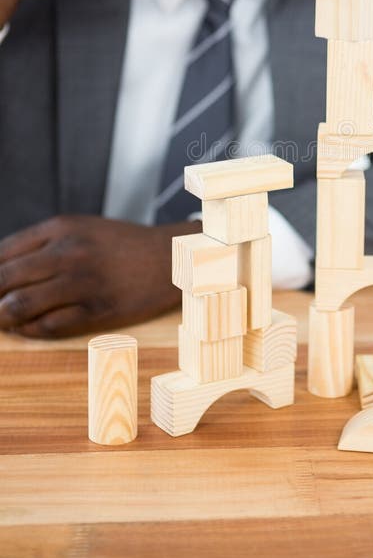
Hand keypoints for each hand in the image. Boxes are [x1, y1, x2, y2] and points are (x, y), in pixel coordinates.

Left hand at [0, 215, 199, 338]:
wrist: (170, 257)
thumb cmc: (122, 245)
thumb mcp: (82, 229)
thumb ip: (44, 244)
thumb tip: (3, 270)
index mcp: (61, 228)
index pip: (3, 253)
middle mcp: (68, 252)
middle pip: (5, 280)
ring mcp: (83, 282)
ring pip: (20, 305)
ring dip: (3, 317)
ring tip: (3, 320)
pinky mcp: (97, 310)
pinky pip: (49, 326)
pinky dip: (30, 330)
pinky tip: (28, 327)